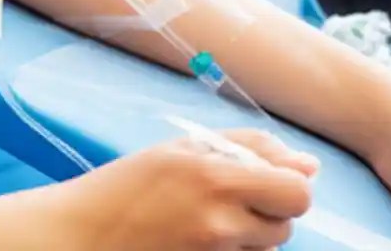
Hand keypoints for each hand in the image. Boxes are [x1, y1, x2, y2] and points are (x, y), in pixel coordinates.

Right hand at [66, 130, 318, 250]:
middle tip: (228, 201)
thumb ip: (250, 149)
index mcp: (216, 178)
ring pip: (265, 248)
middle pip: (286, 225)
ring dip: (248, 235)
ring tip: (203, 221)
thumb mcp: (182, 150)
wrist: (79, 238)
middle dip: (267, 212)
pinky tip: (193, 240)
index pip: (297, 192)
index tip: (268, 181)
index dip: (289, 186)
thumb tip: (310, 165)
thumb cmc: (125, 187)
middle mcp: (220, 222)